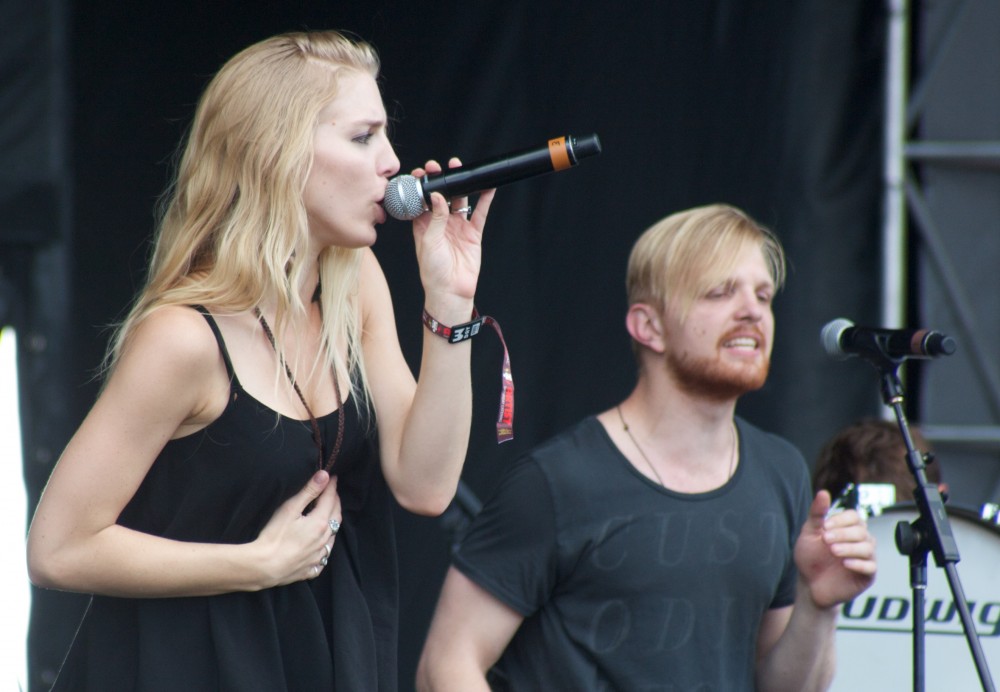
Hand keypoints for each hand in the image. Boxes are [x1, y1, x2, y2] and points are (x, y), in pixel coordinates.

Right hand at [253, 470, 341, 586]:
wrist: (263, 567)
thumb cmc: (274, 536)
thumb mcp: (290, 509)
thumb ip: (309, 491)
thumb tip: (325, 476)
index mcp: (320, 523)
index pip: (330, 499)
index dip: (332, 487)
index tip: (334, 477)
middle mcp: (324, 540)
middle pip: (336, 517)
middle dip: (336, 502)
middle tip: (333, 493)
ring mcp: (318, 556)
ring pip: (333, 538)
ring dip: (333, 524)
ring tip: (329, 516)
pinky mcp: (310, 569)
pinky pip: (323, 558)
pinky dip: (324, 549)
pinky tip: (320, 547)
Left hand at [410, 157, 495, 315]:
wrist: (450, 291)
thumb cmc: (432, 271)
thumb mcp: (429, 241)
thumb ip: (435, 218)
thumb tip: (436, 195)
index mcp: (423, 225)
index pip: (421, 200)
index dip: (421, 186)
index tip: (421, 173)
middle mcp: (440, 224)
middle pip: (441, 196)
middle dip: (441, 180)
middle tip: (439, 167)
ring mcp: (458, 227)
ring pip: (460, 200)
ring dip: (461, 185)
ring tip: (459, 168)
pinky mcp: (473, 234)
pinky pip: (479, 213)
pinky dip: (484, 200)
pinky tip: (487, 188)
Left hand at [794, 490, 876, 608]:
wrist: (809, 584)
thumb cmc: (810, 557)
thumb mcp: (809, 533)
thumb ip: (817, 514)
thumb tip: (823, 493)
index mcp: (847, 529)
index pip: (854, 517)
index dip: (841, 520)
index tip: (824, 526)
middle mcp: (859, 541)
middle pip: (861, 531)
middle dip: (843, 534)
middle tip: (826, 540)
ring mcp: (865, 558)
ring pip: (868, 547)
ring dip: (850, 548)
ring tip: (833, 551)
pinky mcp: (867, 575)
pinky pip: (870, 567)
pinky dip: (858, 564)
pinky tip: (844, 564)